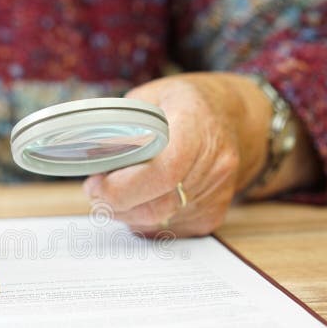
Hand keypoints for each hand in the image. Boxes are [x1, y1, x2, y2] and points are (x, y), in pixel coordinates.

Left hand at [82, 73, 318, 235]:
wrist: (233, 119)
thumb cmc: (183, 105)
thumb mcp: (149, 98)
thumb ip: (122, 127)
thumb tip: (93, 158)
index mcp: (197, 127)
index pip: (163, 172)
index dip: (122, 187)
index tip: (96, 184)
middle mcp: (215, 165)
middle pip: (156, 206)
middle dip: (115, 204)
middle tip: (95, 190)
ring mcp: (217, 195)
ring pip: (156, 222)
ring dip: (125, 213)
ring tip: (115, 191)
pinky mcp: (212, 217)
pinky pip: (166, 229)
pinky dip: (143, 219)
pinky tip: (139, 198)